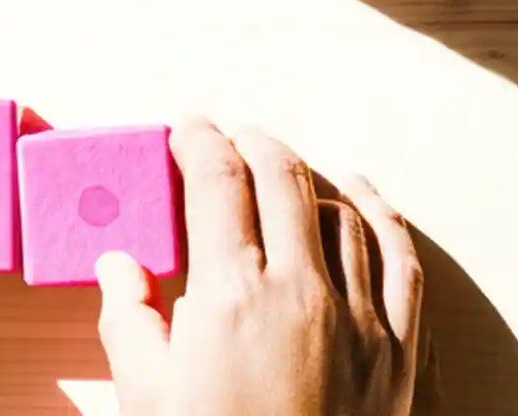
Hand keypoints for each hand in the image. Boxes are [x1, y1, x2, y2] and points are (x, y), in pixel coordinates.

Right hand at [96, 119, 422, 414]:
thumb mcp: (146, 396)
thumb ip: (127, 318)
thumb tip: (118, 264)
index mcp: (229, 294)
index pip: (216, 180)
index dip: (200, 140)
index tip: (188, 128)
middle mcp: (299, 288)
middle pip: (280, 176)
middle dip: (252, 142)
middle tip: (231, 138)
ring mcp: (357, 315)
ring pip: (339, 209)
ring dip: (306, 178)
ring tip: (281, 170)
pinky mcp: (396, 346)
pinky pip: (400, 259)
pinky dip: (381, 216)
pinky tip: (363, 195)